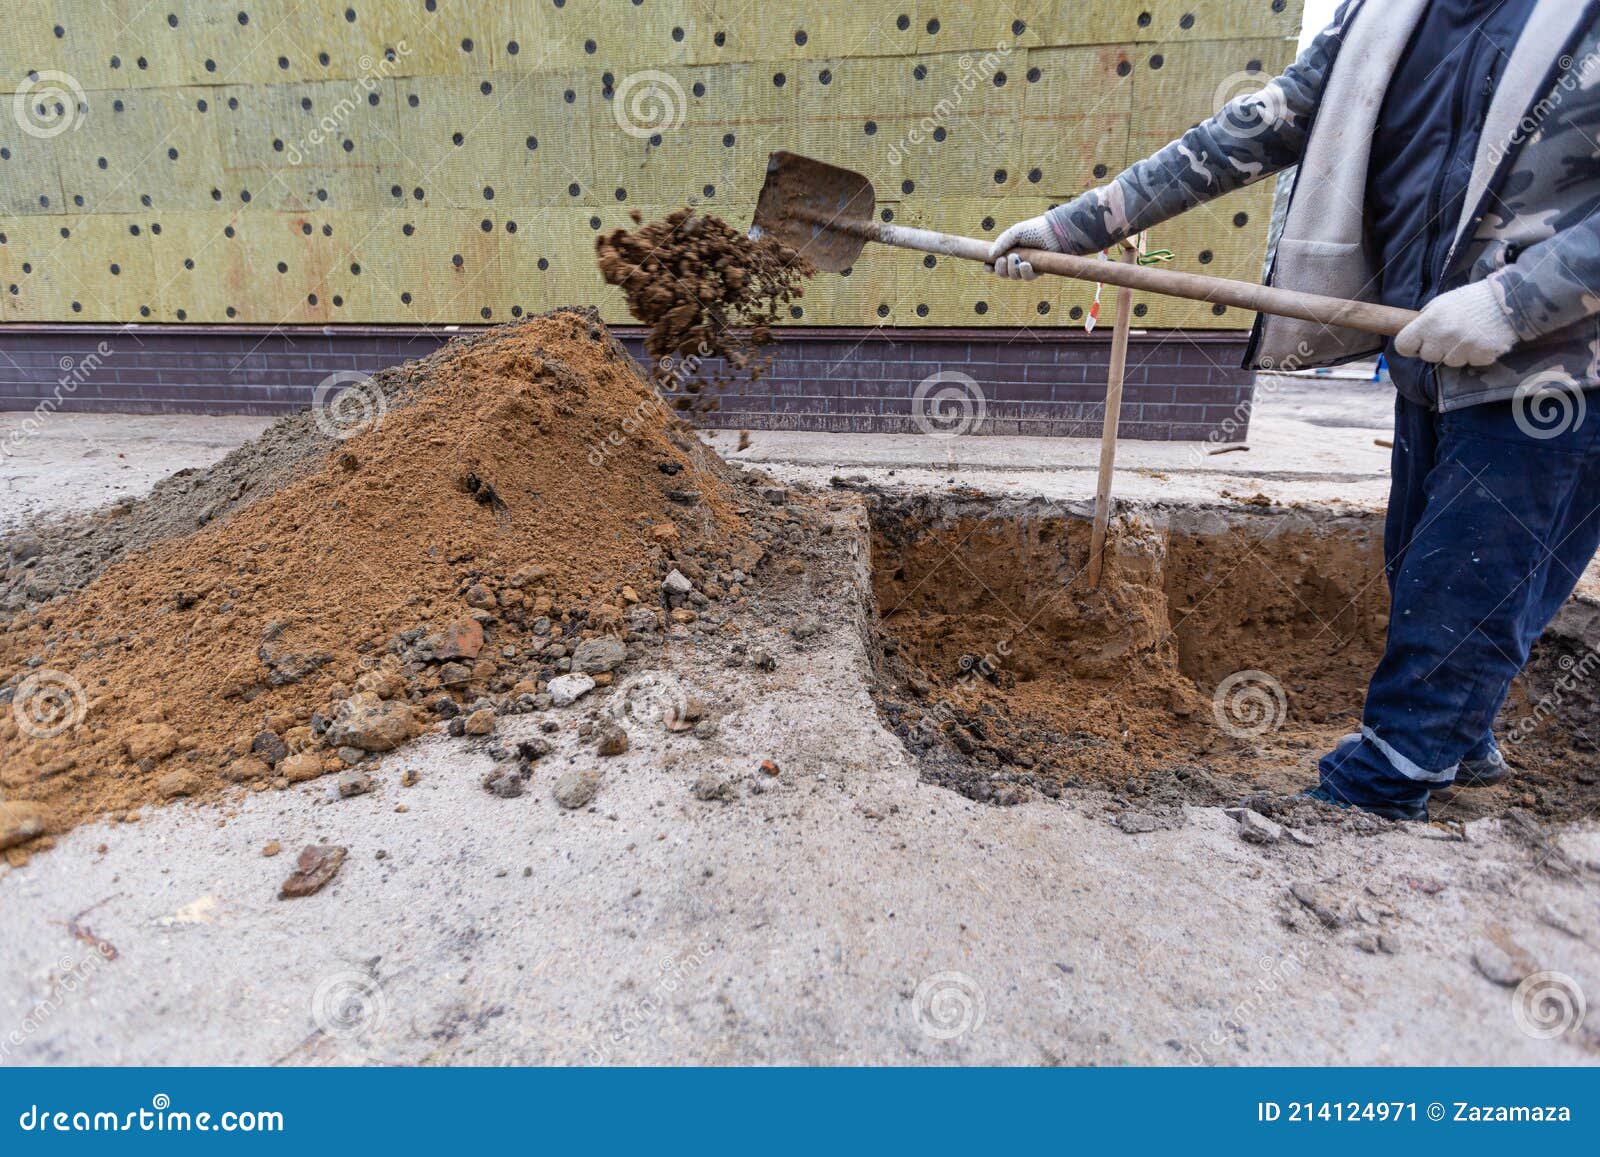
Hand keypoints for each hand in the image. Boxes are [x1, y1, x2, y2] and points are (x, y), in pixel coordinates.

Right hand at [986, 215, 1060, 280]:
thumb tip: (991, 256)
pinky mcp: (1039, 271)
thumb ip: (1002, 242)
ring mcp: (1028, 267)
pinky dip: (1024, 272)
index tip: (988, 266)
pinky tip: (1025, 265)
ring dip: (1012, 270)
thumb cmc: (1035, 229)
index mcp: (1009, 251)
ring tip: (1016, 258)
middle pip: (1003, 273)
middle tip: (1003, 259)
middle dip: (1000, 269)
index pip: (995, 263)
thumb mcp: (1015, 232)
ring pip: (1014, 277)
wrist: (1055, 231)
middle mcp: (1017, 260)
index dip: (990, 267)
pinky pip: (1028, 278)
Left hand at [1394, 281, 1517, 366]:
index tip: (1417, 343)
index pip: (1403, 345)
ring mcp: (1464, 348)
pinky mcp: (1483, 356)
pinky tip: (1481, 339)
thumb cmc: (1473, 299)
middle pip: (1427, 356)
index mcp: (1430, 321)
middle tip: (1450, 334)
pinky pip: (1471, 363)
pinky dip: (1475, 355)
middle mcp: (1444, 336)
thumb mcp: (1443, 302)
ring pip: (1449, 362)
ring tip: (1468, 334)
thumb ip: (1426, 319)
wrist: (1510, 298)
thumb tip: (1413, 336)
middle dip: (1435, 348)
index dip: (1410, 345)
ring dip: (1456, 353)